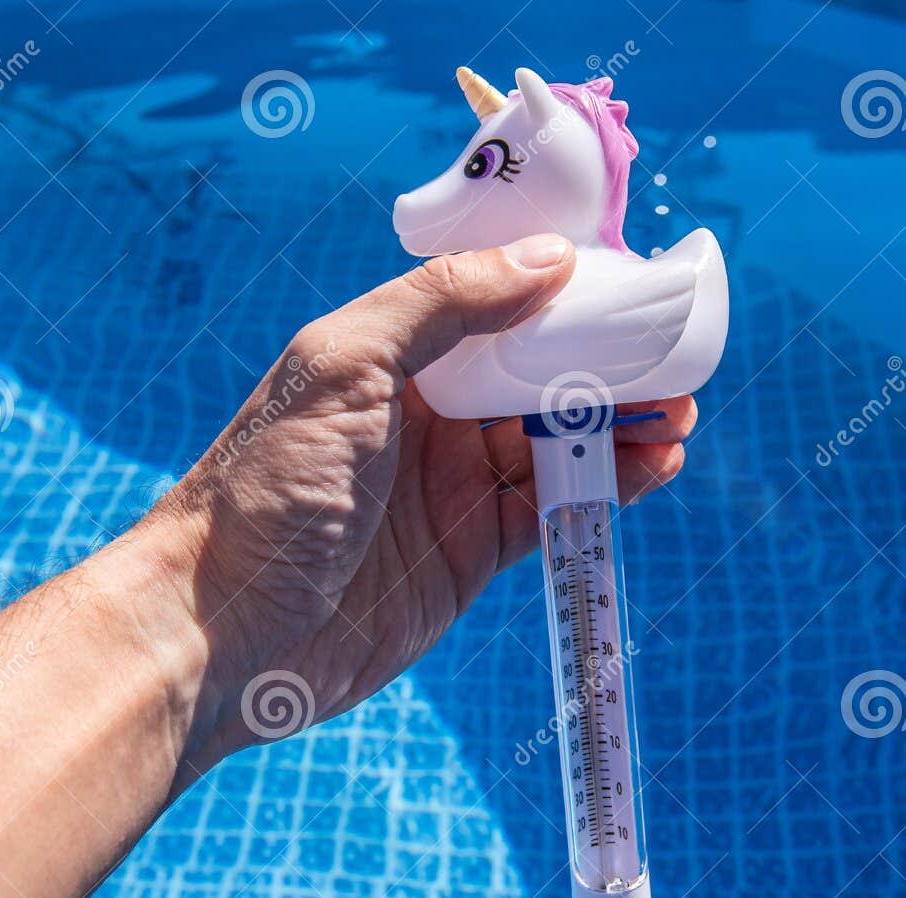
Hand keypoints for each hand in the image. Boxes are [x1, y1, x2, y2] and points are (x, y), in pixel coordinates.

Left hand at [138, 233, 696, 770]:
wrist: (227, 629)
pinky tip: (650, 470)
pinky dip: (605, 490)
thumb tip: (548, 259)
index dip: (563, 294)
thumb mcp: (344, 365)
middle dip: (609, 364)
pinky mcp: (470, 554)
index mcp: (393, 355)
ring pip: (556, 443)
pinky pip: (553, 510)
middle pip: (538, 375)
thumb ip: (443, 307)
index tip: (631, 283)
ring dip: (620, 428)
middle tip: (677, 359)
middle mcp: (426, 415)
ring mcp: (451, 486)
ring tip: (679, 417)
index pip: (495, 306)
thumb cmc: (268, 486)